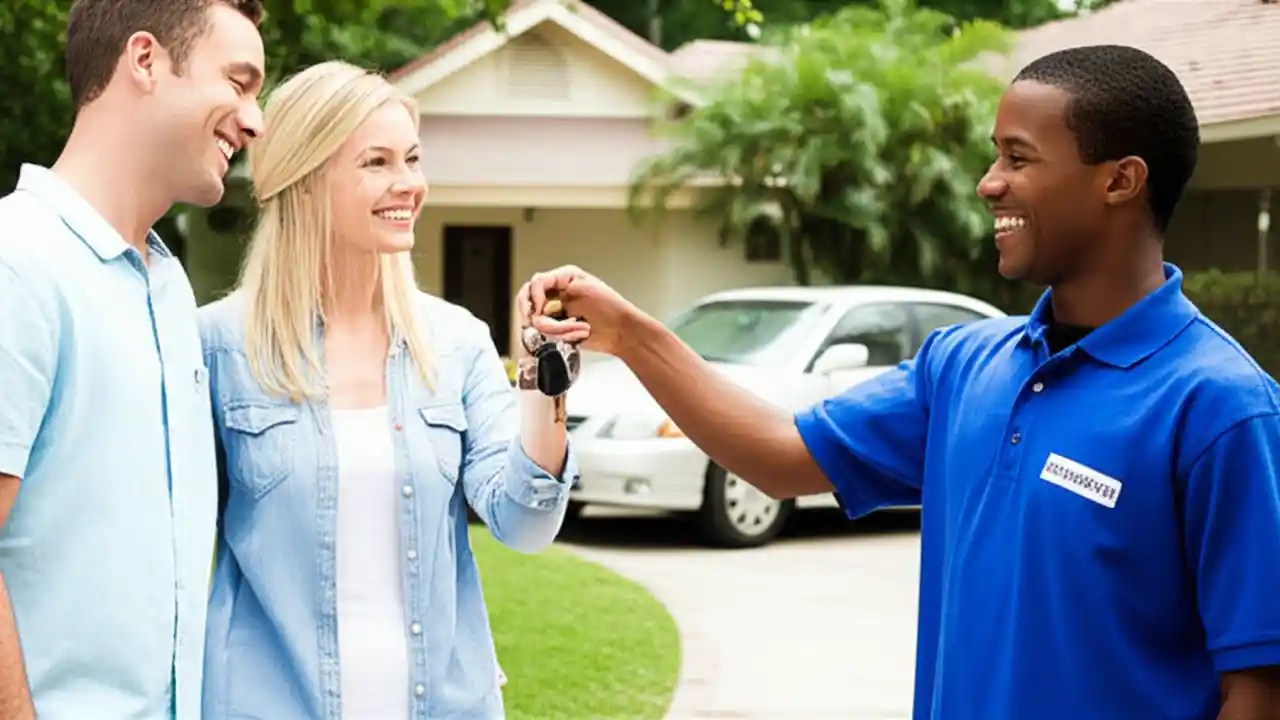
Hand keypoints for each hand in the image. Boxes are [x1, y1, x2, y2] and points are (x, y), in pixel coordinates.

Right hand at [515, 265, 641, 356]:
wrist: (622, 332)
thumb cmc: (610, 307)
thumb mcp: (582, 288)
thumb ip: (554, 287)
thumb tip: (534, 302)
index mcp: (563, 278)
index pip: (535, 283)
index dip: (534, 298)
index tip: (539, 310)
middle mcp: (556, 293)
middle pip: (529, 302)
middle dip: (542, 318)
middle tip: (551, 324)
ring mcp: (555, 312)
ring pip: (538, 322)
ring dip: (560, 329)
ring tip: (579, 328)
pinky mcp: (557, 329)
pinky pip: (546, 334)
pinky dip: (562, 336)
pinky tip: (577, 334)